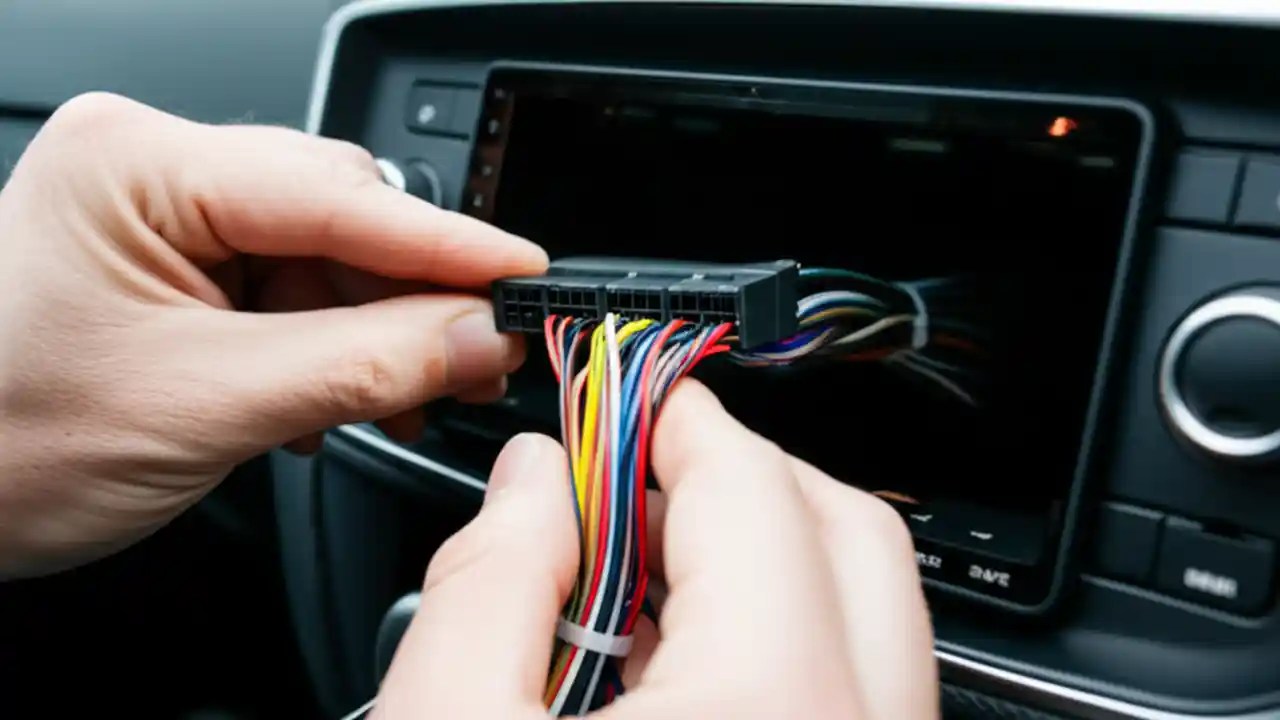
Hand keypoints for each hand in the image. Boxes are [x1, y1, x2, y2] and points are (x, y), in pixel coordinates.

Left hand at [0, 93, 546, 577]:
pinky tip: (343, 396)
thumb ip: (365, 365)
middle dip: (414, 295)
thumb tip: (480, 336)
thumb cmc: (1, 443)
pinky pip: (289, 288)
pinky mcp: (176, 264)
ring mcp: (163, 215)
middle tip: (479, 358)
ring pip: (325, 258)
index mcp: (139, 165)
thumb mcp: (208, 405)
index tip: (528, 278)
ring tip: (402, 398)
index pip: (339, 195)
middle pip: (341, 217)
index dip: (451, 244)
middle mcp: (152, 170)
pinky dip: (331, 344)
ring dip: (376, 331)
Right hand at [374, 381, 938, 718]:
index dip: (672, 415)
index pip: (749, 482)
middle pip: (846, 529)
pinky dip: (782, 646)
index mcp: (772, 708)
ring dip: (764, 561)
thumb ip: (489, 585)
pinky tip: (675, 671)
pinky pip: (858, 690)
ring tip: (639, 578)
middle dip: (740, 474)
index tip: (621, 398)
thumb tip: (534, 484)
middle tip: (633, 477)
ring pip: (868, 612)